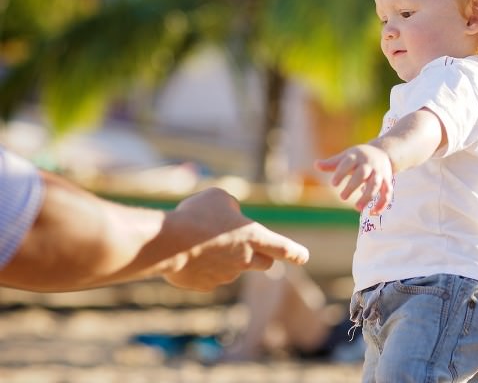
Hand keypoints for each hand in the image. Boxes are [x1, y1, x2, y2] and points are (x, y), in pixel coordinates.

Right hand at [162, 188, 308, 290]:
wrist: (166, 243)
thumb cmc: (195, 215)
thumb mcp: (218, 198)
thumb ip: (231, 208)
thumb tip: (231, 217)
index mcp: (253, 237)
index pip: (283, 248)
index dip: (295, 252)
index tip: (304, 257)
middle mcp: (244, 260)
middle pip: (265, 264)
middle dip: (262, 257)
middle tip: (250, 248)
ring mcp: (225, 276)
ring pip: (233, 269)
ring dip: (225, 259)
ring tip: (201, 242)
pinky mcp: (206, 286)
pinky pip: (210, 276)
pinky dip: (204, 268)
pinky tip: (189, 255)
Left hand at [315, 144, 392, 212]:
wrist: (382, 152)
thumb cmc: (358, 157)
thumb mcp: (346, 156)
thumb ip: (332, 164)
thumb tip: (316, 165)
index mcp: (356, 156)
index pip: (348, 163)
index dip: (341, 173)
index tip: (333, 184)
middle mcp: (369, 164)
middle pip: (362, 174)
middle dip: (352, 185)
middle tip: (342, 197)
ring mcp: (379, 173)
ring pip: (375, 184)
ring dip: (367, 196)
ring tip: (357, 208)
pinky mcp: (387, 181)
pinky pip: (386, 193)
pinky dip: (382, 203)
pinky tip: (373, 212)